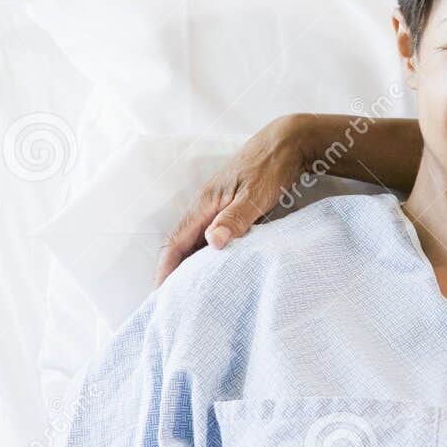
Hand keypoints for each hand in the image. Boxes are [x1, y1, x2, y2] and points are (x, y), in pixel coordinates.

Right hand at [154, 114, 312, 284]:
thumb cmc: (271, 167)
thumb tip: (212, 243)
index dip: (166, 270)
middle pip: (182, 246)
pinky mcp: (232, 209)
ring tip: (191, 295)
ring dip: (192, 266)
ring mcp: (218, 208)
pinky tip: (218, 271)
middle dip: (174, 274)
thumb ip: (235, 218)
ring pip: (198, 242)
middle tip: (172, 305)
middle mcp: (206, 208)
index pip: (176, 243)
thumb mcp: (256, 195)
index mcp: (205, 205)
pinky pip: (214, 237)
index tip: (159, 296)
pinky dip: (210, 256)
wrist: (288, 142)